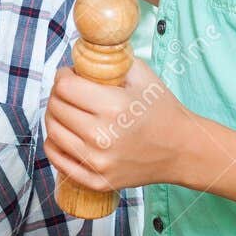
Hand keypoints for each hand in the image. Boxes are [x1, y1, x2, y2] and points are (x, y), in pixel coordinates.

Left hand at [44, 57, 193, 191]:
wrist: (182, 150)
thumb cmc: (162, 111)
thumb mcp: (142, 75)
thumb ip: (110, 61)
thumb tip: (81, 55)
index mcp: (113, 106)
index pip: (64, 86)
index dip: (63, 75)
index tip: (69, 75)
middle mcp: (102, 136)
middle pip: (55, 108)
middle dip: (57, 94)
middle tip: (68, 91)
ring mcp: (98, 162)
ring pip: (53, 132)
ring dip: (54, 116)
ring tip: (67, 111)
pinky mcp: (97, 180)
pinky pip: (58, 160)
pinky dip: (54, 144)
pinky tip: (64, 134)